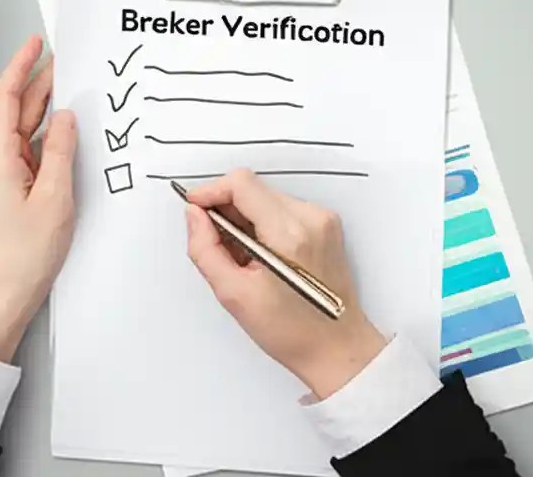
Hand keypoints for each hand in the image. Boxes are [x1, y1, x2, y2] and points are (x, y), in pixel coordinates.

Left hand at [0, 36, 77, 362]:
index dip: (21, 65)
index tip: (36, 43)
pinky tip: (67, 131)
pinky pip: (31, 150)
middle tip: (66, 58)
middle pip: (15, 108)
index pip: (6, 96)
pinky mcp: (12, 189)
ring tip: (71, 85)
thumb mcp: (55, 198)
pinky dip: (49, 134)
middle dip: (38, 80)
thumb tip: (67, 118)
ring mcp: (3, 174)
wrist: (3, 294)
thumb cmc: (22, 256)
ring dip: (45, 106)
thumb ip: (63, 152)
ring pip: (24, 128)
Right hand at [184, 170, 386, 398]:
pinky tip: (260, 255)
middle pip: (253, 188)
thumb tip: (194, 216)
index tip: (194, 208)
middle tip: (215, 242)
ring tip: (241, 257)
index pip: (242, 184)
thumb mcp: (234, 294)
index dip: (211, 191)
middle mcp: (310, 218)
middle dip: (225, 208)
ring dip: (243, 218)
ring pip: (265, 198)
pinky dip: (262, 224)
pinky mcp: (325, 225)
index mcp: (289, 234)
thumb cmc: (291, 331)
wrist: (338, 349)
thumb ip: (206, 248)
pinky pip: (281, 209)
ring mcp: (322, 219)